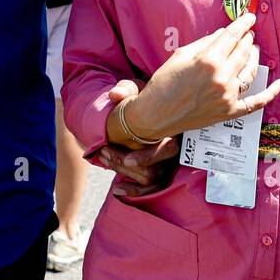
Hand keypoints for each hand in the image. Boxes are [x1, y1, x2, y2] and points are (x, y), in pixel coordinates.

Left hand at [100, 80, 180, 196]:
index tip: (127, 160)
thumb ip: (127, 88)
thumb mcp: (141, 88)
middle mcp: (176, 147)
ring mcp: (171, 161)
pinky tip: (117, 189)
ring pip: (150, 177)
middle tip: (103, 151)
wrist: (162, 105)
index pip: (167, 149)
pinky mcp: (164, 170)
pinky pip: (153, 188)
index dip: (148, 157)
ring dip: (124, 172)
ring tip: (104, 159)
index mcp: (175, 128)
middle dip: (124, 161)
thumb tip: (114, 94)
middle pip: (154, 167)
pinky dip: (135, 191)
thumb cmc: (150, 97)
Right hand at [124, 12, 279, 141]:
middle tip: (249, 33)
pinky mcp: (229, 111)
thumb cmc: (163, 83)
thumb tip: (223, 34)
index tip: (249, 18)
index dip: (242, 24)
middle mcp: (222, 77)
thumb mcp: (180, 55)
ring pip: (250, 72)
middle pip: (243, 52)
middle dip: (248, 39)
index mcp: (208, 60)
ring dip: (254, 57)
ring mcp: (228, 96)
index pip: (232, 36)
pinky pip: (255, 102)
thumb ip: (205, 43)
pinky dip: (270, 93)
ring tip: (254, 49)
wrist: (155, 115)